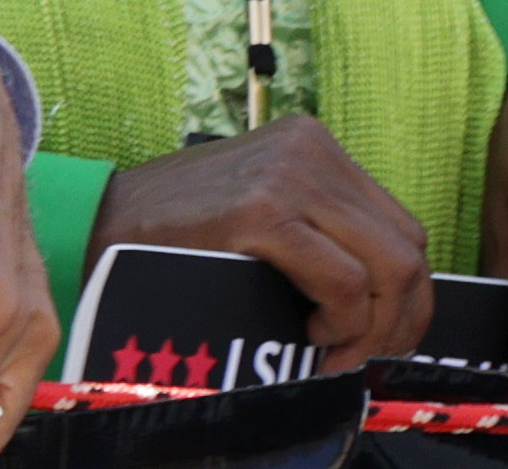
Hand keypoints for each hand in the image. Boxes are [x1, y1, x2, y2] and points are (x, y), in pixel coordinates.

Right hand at [88, 117, 432, 369]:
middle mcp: (311, 150)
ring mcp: (289, 175)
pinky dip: (343, 322)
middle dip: (401, 319)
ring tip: (334, 355)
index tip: (389, 340)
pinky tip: (312, 338)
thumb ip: (316, 235)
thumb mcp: (261, 213)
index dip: (410, 296)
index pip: (402, 226)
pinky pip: (342, 280)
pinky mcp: (262, 211)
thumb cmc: (176, 236)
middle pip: (406, 246)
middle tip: (366, 360)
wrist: (96, 228)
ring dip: (373, 328)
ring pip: (386, 265)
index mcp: (315, 147)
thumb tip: (379, 302)